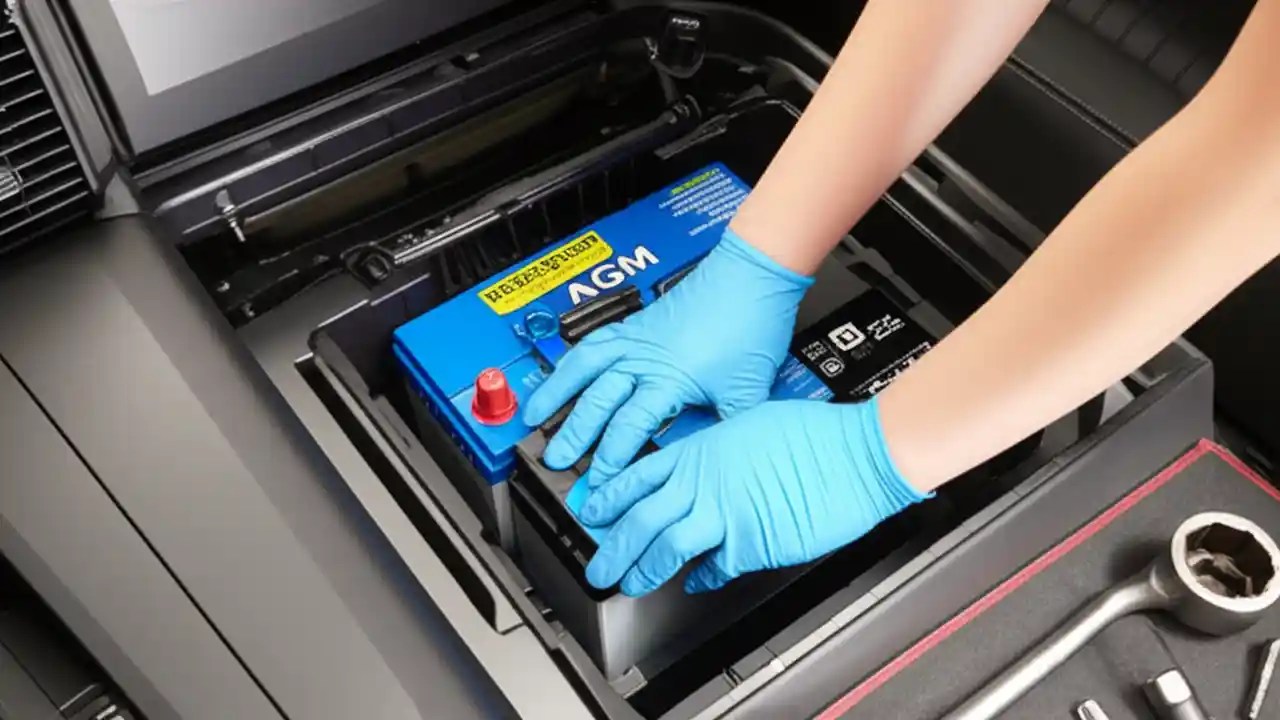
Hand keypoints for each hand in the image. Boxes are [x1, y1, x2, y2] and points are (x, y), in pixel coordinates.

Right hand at [522, 226, 811, 485]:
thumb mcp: (747, 392)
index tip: (600, 486)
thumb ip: (724, 431)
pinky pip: (592, 343)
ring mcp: (636, 339)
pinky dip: (572, 361)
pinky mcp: (636, 324)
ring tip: (534, 417)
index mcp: (669, 379)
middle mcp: (644, 359)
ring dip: (556, 394)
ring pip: (583, 368)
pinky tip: (560, 374)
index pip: (628, 430)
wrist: (752, 273)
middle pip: (597, 403)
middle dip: (574, 436)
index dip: (610, 462)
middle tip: (555, 461)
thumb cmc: (752, 327)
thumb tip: (710, 463)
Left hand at [574, 397, 927, 596]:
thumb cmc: (815, 434)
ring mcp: (723, 514)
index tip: (593, 511)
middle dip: (612, 548)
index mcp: (701, 449)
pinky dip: (701, 578)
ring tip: (629, 584)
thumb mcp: (750, 425)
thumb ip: (718, 453)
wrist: (855, 455)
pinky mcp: (748, 544)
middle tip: (598, 566)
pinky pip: (713, 567)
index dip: (610, 496)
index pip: (639, 475)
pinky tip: (694, 583)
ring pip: (664, 547)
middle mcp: (703, 481)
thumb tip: (703, 472)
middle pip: (639, 518)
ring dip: (642, 570)